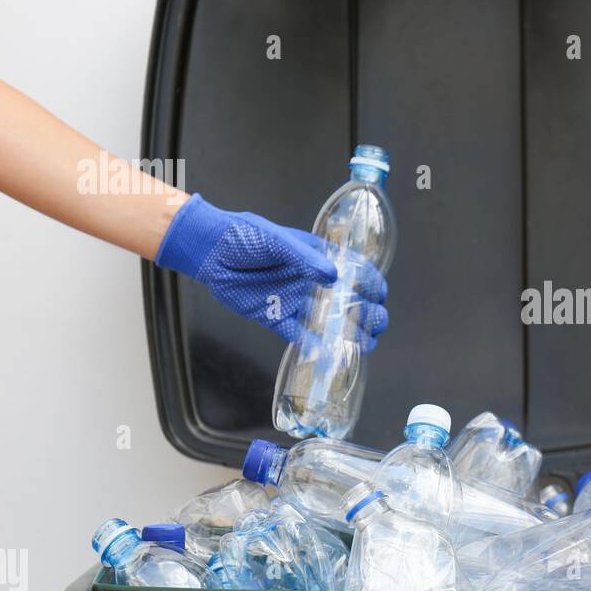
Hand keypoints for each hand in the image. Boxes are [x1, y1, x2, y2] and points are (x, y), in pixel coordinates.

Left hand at [155, 195, 388, 347]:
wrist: (209, 250)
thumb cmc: (245, 236)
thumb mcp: (277, 241)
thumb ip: (305, 258)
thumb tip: (333, 277)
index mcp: (317, 257)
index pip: (354, 270)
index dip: (371, 283)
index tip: (381, 296)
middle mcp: (311, 281)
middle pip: (347, 301)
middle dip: (367, 313)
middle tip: (377, 325)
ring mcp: (294, 300)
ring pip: (327, 322)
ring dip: (347, 334)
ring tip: (364, 346)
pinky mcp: (274, 317)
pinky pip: (296, 334)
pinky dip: (311, 345)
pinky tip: (326, 354)